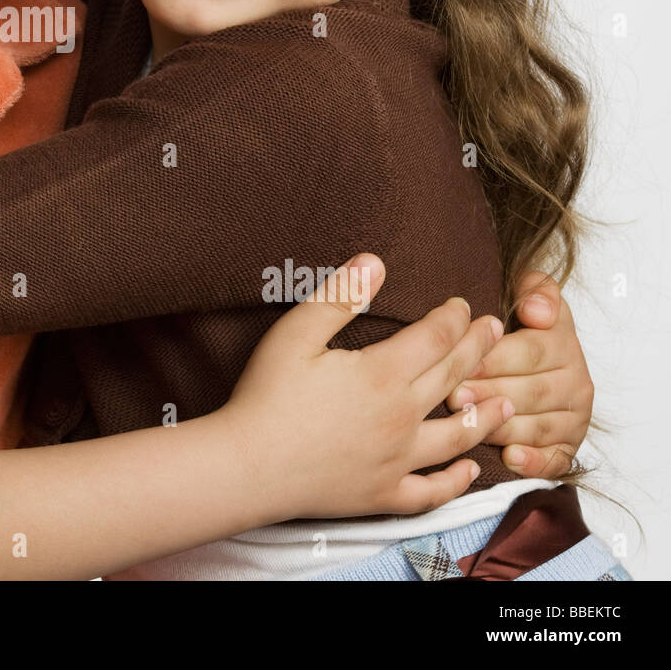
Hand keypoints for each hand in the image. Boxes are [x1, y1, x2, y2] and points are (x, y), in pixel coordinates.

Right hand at [227, 253, 512, 520]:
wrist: (248, 466)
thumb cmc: (266, 395)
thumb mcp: (295, 333)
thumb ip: (339, 297)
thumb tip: (375, 261)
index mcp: (383, 374)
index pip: (435, 338)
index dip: (453, 317)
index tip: (462, 304)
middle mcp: (402, 417)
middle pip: (453, 377)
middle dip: (478, 350)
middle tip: (496, 331)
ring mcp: (397, 460)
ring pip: (457, 436)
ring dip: (487, 415)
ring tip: (508, 401)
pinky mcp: (383, 494)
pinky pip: (432, 491)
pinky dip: (457, 481)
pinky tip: (470, 470)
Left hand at [446, 270, 592, 478]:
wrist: (540, 362)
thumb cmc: (522, 329)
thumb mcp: (532, 297)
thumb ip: (537, 291)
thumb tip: (537, 310)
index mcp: (564, 345)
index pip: (531, 352)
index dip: (495, 358)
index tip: (464, 363)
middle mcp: (576, 383)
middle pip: (530, 391)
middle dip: (489, 393)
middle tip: (454, 396)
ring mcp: (574, 419)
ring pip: (536, 426)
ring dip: (500, 427)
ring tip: (467, 423)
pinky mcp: (567, 447)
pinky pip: (554, 459)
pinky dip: (534, 461)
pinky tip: (509, 458)